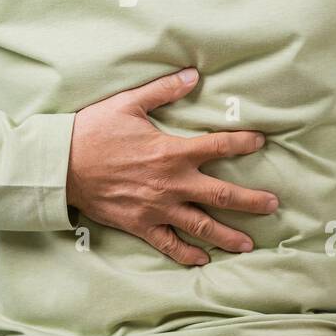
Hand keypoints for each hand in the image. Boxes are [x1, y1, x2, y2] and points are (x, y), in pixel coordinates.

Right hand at [64, 66, 277, 265]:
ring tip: (249, 243)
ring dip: (228, 235)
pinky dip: (187, 254)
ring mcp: (157, 208)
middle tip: (274, 205)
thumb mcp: (127, 103)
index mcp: (171, 152)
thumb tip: (192, 75)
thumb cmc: (93, 131)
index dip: (242, 143)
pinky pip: (169, 244)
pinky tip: (203, 260)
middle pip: (221, 195)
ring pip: (201, 225)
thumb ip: (163, 90)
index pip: (217, 147)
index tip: (260, 141)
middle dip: (251, 201)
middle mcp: (171, 184)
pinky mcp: (140, 225)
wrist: (61, 166)